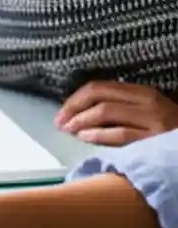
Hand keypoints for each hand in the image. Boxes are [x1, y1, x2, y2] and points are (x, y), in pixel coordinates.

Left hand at [55, 82, 177, 145]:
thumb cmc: (167, 131)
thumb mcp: (145, 113)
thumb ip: (119, 108)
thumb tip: (79, 113)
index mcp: (142, 93)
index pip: (100, 87)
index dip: (75, 99)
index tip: (62, 111)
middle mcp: (147, 102)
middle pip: (99, 97)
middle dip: (73, 108)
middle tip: (59, 122)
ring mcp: (152, 120)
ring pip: (106, 112)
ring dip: (81, 121)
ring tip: (69, 129)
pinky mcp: (154, 140)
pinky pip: (119, 133)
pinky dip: (97, 134)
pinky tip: (84, 137)